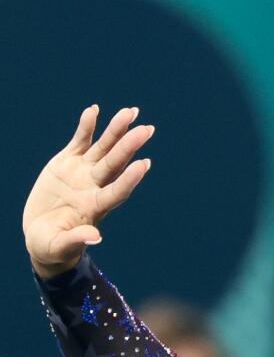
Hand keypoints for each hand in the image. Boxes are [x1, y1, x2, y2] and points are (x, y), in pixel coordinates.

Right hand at [24, 105, 153, 277]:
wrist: (42, 236)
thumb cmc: (52, 246)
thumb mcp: (60, 245)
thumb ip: (77, 239)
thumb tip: (96, 237)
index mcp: (95, 207)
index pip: (117, 190)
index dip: (130, 178)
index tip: (145, 164)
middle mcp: (93, 186)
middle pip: (115, 163)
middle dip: (129, 146)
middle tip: (147, 129)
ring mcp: (82, 173)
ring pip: (102, 148)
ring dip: (115, 131)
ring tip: (130, 112)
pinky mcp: (66, 163)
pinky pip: (79, 141)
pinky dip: (86, 126)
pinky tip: (94, 110)